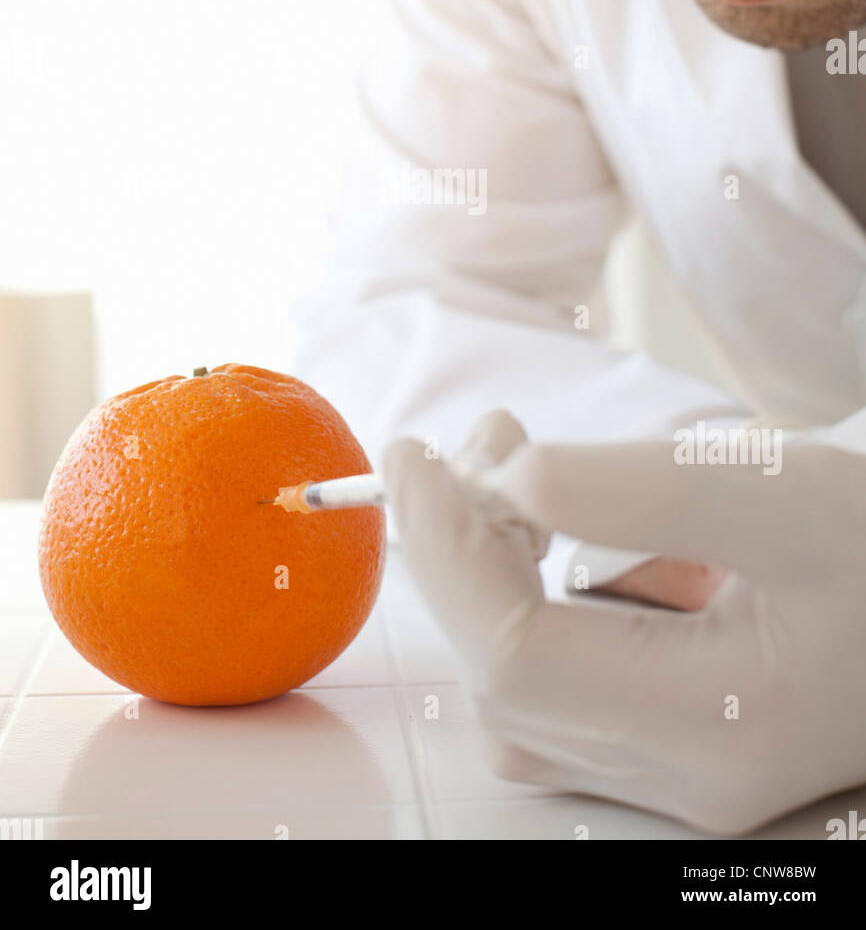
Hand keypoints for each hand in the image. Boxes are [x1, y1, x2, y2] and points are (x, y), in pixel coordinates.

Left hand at [384, 412, 865, 832]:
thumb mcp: (774, 489)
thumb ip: (630, 485)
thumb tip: (503, 476)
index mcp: (715, 725)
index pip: (517, 654)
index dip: (448, 551)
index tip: (416, 455)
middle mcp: (687, 775)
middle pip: (508, 679)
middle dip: (462, 553)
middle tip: (477, 445)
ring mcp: (684, 773)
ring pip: (523, 695)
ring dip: (492, 580)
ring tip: (517, 479)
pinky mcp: (682, 743)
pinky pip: (564, 691)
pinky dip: (533, 609)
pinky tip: (567, 539)